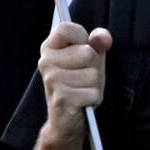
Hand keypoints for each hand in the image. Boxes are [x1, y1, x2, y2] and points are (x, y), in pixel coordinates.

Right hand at [38, 21, 111, 144]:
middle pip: (88, 53)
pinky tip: (82, 102)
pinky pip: (93, 92)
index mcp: (49, 48)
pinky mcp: (62, 98)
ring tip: (82, 90)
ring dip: (94, 85)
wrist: (65, 121)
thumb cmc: (78, 85)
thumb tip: (103, 38)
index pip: (66, 28)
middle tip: (83, 78)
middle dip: (94, 67)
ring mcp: (52, 80)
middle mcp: (46, 62)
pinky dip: (94, 99)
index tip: (82, 47)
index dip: (82, 37)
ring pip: (93, 74)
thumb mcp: (90, 60)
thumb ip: (97, 42)